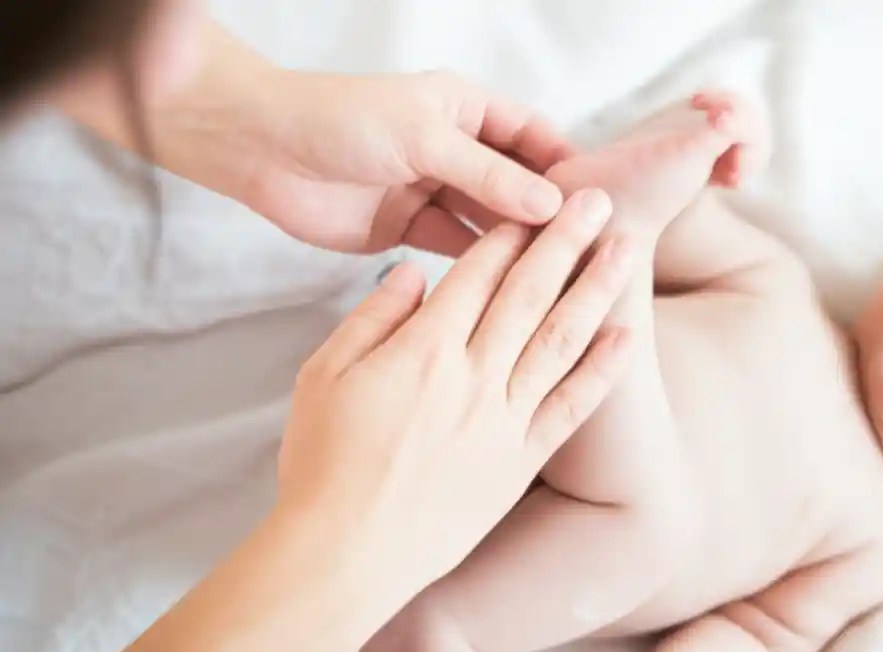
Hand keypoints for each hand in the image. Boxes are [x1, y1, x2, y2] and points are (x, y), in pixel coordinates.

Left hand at [244, 69, 572, 253]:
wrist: (261, 149)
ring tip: (556, 277)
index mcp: (465, 110)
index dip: (567, 166)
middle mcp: (455, 150)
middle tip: (588, 249)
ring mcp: (432, 190)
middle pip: (516, 184)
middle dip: (548, 213)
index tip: (601, 200)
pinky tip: (508, 289)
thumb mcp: (425, 139)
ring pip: (488, 221)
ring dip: (517, 245)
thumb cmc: (341, 120)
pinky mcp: (407, 229)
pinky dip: (479, 267)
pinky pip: (455, 249)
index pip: (533, 137)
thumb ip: (488, 175)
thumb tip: (552, 206)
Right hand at [276, 188, 631, 585]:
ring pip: (562, 338)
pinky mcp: (520, 461)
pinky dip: (603, 369)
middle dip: (566, 239)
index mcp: (423, 349)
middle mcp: (473, 376)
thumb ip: (372, 318)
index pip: (477, 275)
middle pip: (530, 293)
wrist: (346, 554)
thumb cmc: (323, 464)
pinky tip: (628, 335)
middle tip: (599, 199)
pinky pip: (572, 406)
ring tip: (628, 247)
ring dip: (598, 288)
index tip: (536, 200)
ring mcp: (503, 419)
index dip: (510, 233)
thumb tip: (412, 273)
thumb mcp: (323, 375)